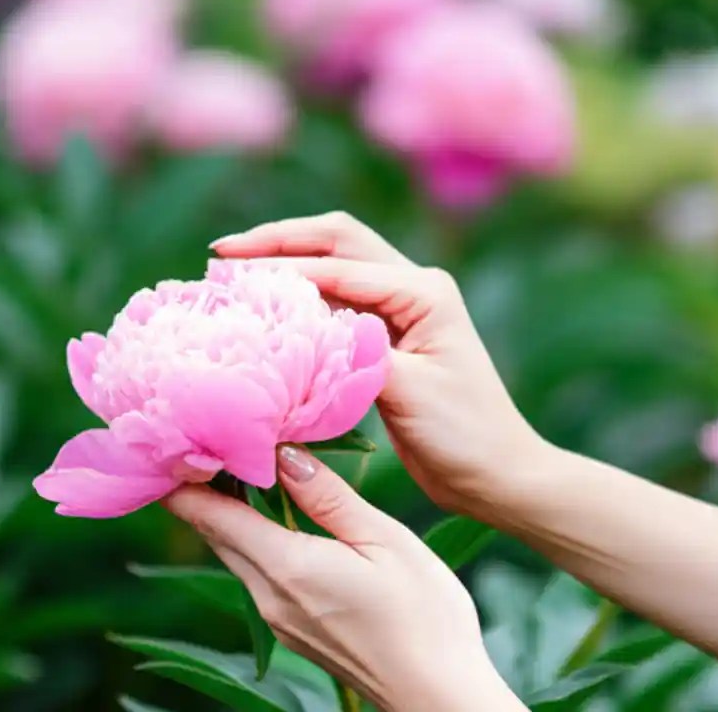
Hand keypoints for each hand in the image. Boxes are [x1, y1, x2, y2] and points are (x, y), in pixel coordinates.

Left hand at [165, 446, 522, 711]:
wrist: (438, 695)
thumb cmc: (424, 616)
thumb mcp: (383, 540)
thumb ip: (328, 496)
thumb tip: (283, 454)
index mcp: (287, 567)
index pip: (211, 515)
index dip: (181, 479)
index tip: (166, 441)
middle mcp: (269, 596)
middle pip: (215, 532)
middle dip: (201, 488)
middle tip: (200, 438)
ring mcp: (278, 618)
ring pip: (235, 553)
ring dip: (228, 513)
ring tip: (236, 465)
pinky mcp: (293, 630)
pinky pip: (257, 574)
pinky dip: (252, 539)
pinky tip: (273, 516)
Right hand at [211, 212, 549, 521]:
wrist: (495, 475)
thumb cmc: (463, 434)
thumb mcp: (406, 390)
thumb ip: (353, 350)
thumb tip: (297, 324)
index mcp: (422, 291)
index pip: (338, 263)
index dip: (280, 264)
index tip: (229, 273)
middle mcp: (412, 288)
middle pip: (335, 242)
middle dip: (277, 242)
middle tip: (222, 254)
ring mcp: (399, 311)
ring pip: (332, 267)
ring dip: (285, 264)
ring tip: (233, 272)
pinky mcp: (385, 338)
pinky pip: (333, 305)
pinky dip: (296, 300)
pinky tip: (264, 310)